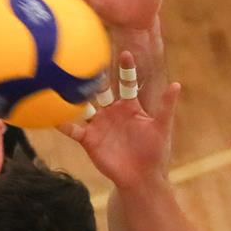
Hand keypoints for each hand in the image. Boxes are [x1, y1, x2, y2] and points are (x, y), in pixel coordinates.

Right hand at [59, 52, 180, 189]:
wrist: (140, 178)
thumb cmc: (154, 152)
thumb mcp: (161, 128)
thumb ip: (166, 106)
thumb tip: (177, 84)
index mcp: (129, 105)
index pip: (126, 82)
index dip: (126, 68)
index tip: (125, 52)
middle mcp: (112, 111)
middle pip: (100, 90)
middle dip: (94, 77)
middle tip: (87, 60)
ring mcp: (98, 124)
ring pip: (84, 106)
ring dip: (74, 96)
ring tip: (63, 82)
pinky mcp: (88, 138)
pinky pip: (73, 129)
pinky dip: (63, 123)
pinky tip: (53, 116)